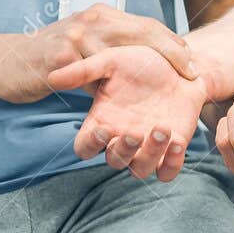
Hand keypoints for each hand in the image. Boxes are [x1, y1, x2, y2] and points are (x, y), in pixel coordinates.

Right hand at [0, 4, 195, 103]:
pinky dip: (109, 89)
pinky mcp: (62, 57)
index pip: (146, 24)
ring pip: (122, 54)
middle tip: (191, 72)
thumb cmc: (48, 58)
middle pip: (143, 32)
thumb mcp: (84, 43)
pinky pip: (94, 76)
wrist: (3, 62)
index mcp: (101, 15)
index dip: (171, 42)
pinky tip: (123, 102)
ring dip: (147, 73)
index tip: (192, 60)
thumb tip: (148, 60)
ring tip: (167, 91)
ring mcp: (77, 36)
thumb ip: (111, 46)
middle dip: (172, 53)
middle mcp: (92, 19)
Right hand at [47, 45, 208, 181]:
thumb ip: (84, 70)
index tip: (103, 129)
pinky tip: (179, 144)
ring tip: (162, 128)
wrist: (181, 65)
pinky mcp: (171, 150)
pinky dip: (173, 164)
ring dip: (150, 155)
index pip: (85, 147)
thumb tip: (52, 77)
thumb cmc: (142, 63)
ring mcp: (147, 147)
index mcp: (103, 122)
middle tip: (135, 132)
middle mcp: (123, 139)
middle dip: (123, 151)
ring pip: (140, 170)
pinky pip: (167, 171)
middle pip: (114, 161)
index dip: (90, 145)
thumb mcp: (112, 60)